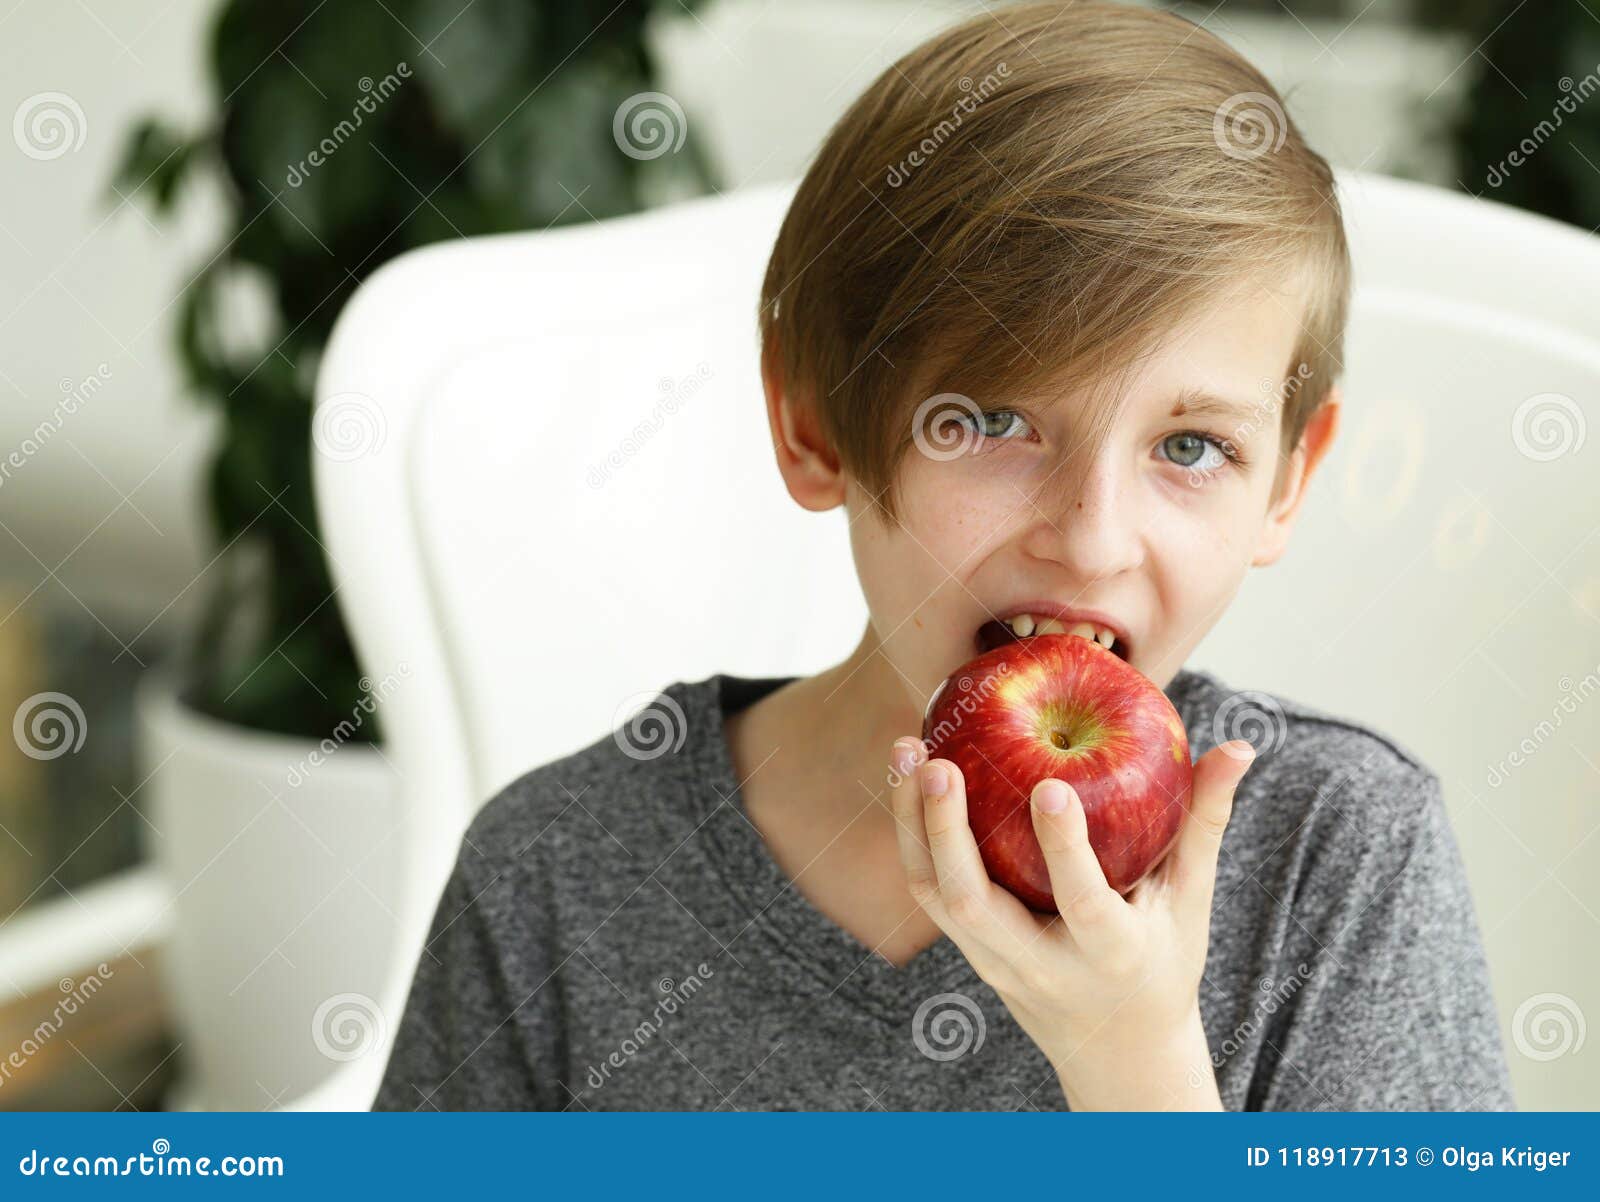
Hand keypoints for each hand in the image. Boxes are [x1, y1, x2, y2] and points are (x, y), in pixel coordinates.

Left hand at [889, 735, 1255, 1110]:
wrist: (1115, 1052)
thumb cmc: (1163, 961)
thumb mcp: (1191, 901)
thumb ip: (1204, 822)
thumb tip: (1241, 745)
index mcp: (1110, 953)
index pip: (1081, 901)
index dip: (1064, 847)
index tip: (1049, 786)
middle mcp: (1040, 964)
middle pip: (973, 903)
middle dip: (947, 830)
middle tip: (938, 761)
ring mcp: (993, 961)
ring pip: (934, 895)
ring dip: (911, 823)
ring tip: (905, 750)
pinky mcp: (967, 950)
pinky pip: (925, 890)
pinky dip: (910, 833)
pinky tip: (904, 775)